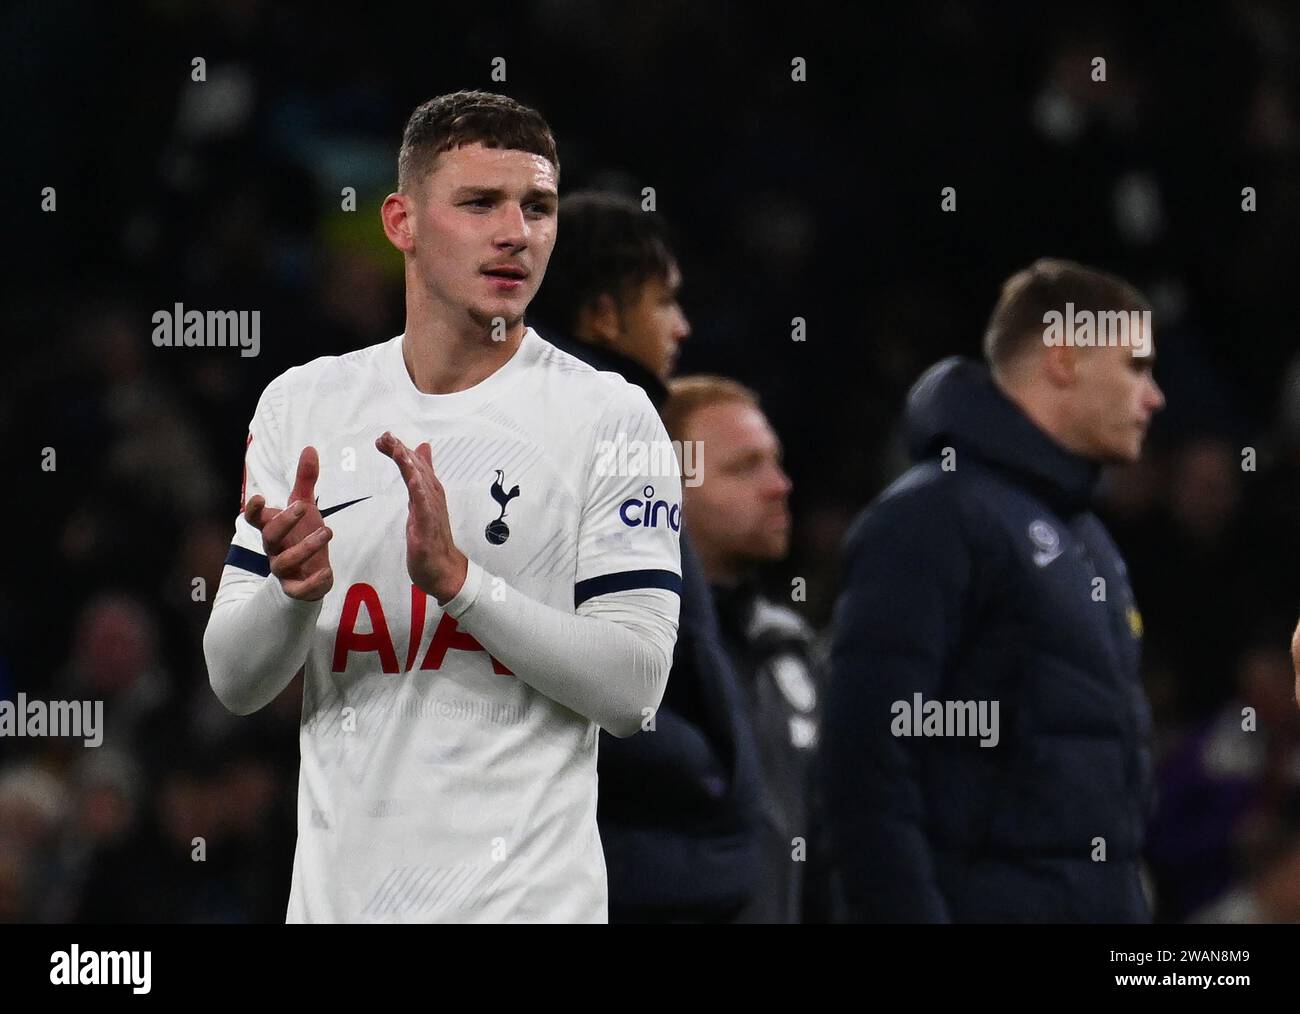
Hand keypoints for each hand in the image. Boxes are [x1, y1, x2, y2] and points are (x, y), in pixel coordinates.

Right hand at [244, 446, 333, 600]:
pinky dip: (313, 581)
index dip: (254, 510)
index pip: (255, 519)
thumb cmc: (302, 535)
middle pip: (269, 537)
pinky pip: (300, 588)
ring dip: (305, 547)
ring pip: (284, 562)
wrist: (309, 575)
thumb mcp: (306, 507)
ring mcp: (284, 570)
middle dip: (284, 521)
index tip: (259, 498)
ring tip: (328, 532)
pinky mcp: (297, 588)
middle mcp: (274, 549)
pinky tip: (328, 570)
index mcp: (272, 529)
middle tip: (303, 506)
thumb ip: (306, 480)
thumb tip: (310, 448)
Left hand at [376, 431, 466, 603]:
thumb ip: (422, 477)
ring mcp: (431, 512)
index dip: (400, 449)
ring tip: (398, 450)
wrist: (444, 569)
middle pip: (416, 469)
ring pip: (421, 484)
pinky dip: (420, 493)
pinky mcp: (428, 528)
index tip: (384, 437)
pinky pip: (425, 508)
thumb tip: (421, 452)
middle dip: (402, 451)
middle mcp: (432, 498)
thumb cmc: (433, 537)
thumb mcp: (423, 502)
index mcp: (429, 492)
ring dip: (410, 466)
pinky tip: (414, 481)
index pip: (414, 465)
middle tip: (386, 436)